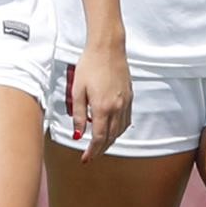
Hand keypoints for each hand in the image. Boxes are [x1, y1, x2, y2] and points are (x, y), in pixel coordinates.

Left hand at [70, 43, 131, 158]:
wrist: (108, 47)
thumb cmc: (89, 64)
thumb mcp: (77, 90)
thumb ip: (77, 114)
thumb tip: (78, 133)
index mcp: (102, 107)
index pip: (98, 138)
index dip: (92, 151)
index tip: (86, 159)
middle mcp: (117, 108)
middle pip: (111, 137)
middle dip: (101, 149)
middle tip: (92, 156)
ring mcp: (125, 102)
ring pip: (120, 130)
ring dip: (110, 140)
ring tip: (100, 145)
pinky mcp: (129, 96)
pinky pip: (126, 120)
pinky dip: (119, 129)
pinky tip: (111, 128)